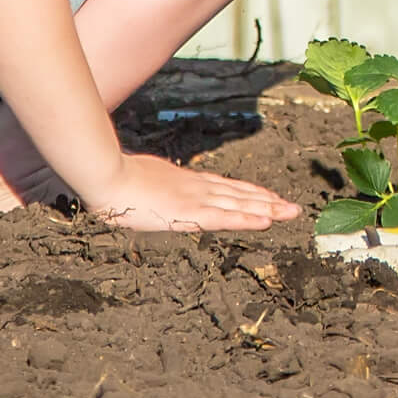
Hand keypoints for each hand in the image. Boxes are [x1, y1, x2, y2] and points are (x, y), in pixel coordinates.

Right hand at [88, 154, 300, 231]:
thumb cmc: (114, 180)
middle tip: (291, 206)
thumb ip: (153, 185)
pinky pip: (225, 218)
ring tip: (290, 212)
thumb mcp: (140, 179)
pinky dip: (247, 219)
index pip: (224, 186)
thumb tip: (150, 187)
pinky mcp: (190, 212)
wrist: (107, 175)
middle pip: (239, 194)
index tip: (267, 196)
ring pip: (239, 204)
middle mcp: (197, 188)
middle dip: (266, 201)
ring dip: (267, 209)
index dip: (248, 192)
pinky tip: (266, 222)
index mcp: (185, 181)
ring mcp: (196, 198)